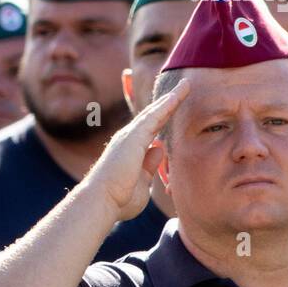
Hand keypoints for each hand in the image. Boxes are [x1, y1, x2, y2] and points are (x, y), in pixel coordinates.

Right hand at [85, 79, 188, 220]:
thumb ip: (149, 166)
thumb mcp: (141, 182)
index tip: (175, 106)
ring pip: (155, 112)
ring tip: (186, 85)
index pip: (151, 129)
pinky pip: (155, 116)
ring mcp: (130, 135)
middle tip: (183, 87)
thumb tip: (159, 149)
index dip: (163, 117)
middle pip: (153, 115)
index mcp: (130, 150)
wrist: (101, 201)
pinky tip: (179, 94)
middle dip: (168, 102)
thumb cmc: (118, 200)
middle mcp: (129, 138)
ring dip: (171, 98)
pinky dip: (167, 104)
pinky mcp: (134, 136)